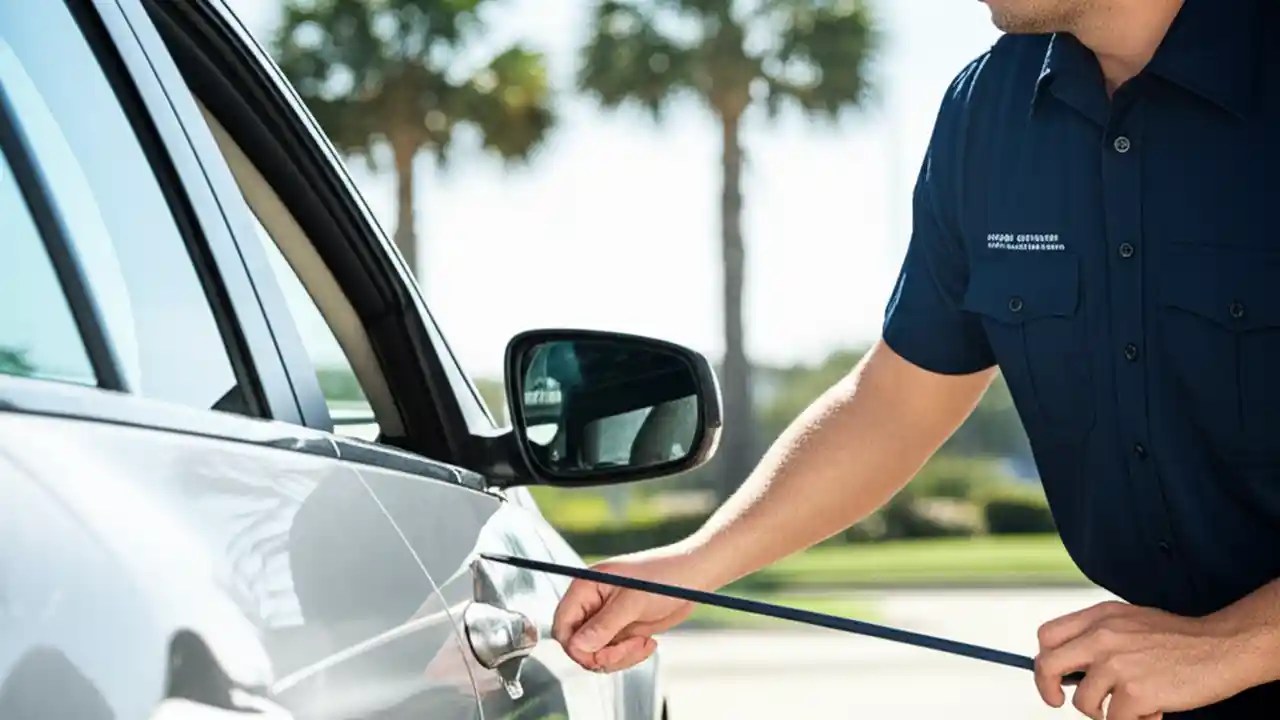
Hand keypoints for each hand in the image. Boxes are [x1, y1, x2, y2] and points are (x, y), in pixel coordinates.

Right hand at [552, 545, 706, 672]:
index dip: (575, 646)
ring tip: (644, 644)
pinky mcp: (622, 630)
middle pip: (577, 644)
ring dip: (618, 657)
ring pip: (596, 653)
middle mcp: (592, 604)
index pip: (563, 625)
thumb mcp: (633, 601)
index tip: (598, 655)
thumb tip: (577, 646)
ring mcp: (607, 619)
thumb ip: (604, 625)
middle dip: (601, 654)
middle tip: (627, 650)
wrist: (694, 578)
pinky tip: (648, 643)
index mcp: (586, 587)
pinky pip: (614, 654)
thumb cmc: (664, 577)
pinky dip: (629, 656)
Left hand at [1034, 601, 1258, 719]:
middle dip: (1048, 690)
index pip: (1048, 636)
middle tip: (1058, 702)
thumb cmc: (1180, 639)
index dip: (1044, 661)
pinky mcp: (1135, 692)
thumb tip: (1073, 666)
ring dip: (1105, 712)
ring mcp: (1117, 664)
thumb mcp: (1131, 622)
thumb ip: (1099, 637)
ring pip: (1084, 702)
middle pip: (1048, 665)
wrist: (1222, 646)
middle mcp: (1102, 636)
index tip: (1053, 678)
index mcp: (1099, 617)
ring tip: (1134, 705)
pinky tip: (1154, 709)